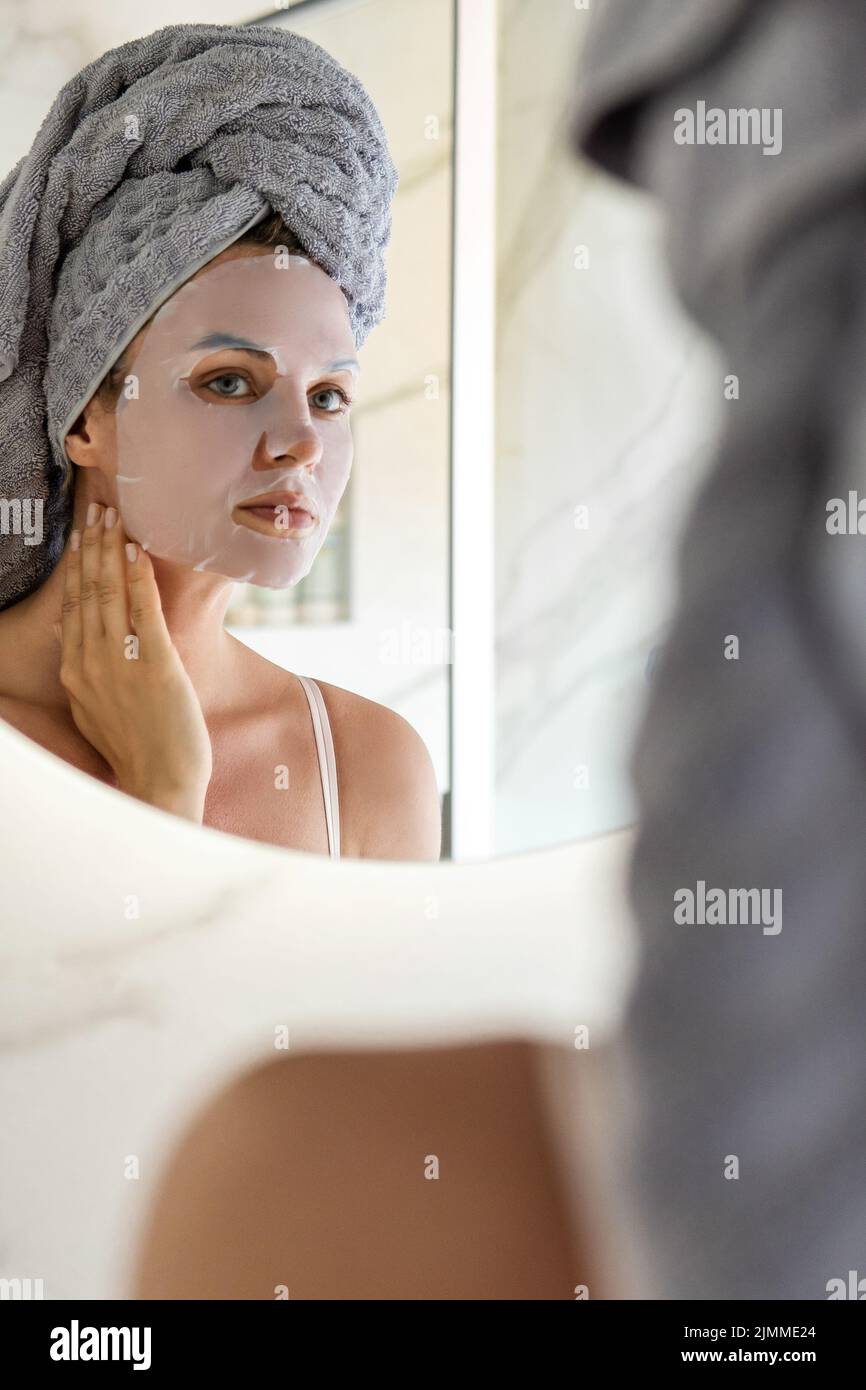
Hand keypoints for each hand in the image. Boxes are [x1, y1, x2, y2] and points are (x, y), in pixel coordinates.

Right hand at [59, 503, 212, 821]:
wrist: (161, 783)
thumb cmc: (138, 750)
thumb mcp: (97, 710)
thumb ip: (90, 674)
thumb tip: (82, 642)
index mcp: (75, 673)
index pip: (72, 607)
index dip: (77, 567)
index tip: (81, 536)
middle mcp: (90, 663)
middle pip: (87, 592)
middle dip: (92, 546)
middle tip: (97, 510)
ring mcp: (120, 663)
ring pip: (108, 594)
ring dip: (111, 551)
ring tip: (114, 518)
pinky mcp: (154, 665)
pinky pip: (141, 612)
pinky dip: (136, 578)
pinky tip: (136, 552)